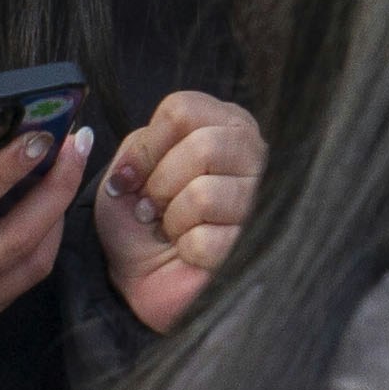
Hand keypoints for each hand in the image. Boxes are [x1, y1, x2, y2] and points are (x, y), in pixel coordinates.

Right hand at [0, 128, 87, 389]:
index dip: (6, 170)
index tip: (40, 136)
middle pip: (16, 240)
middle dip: (56, 189)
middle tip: (78, 145)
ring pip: (27, 270)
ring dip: (56, 221)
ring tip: (66, 175)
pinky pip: (13, 291)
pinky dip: (38, 253)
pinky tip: (41, 219)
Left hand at [95, 91, 262, 333]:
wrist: (145, 280)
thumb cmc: (140, 224)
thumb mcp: (125, 173)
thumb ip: (137, 145)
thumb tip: (140, 150)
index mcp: (222, 124)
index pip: (184, 109)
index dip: (147, 146)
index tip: (130, 175)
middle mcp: (252, 153)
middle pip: (203, 146)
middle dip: (161, 184)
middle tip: (154, 208)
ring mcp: (262, 197)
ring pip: (205, 194)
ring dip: (173, 219)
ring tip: (173, 230)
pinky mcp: (257, 241)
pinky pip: (208, 238)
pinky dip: (185, 249)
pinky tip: (191, 252)